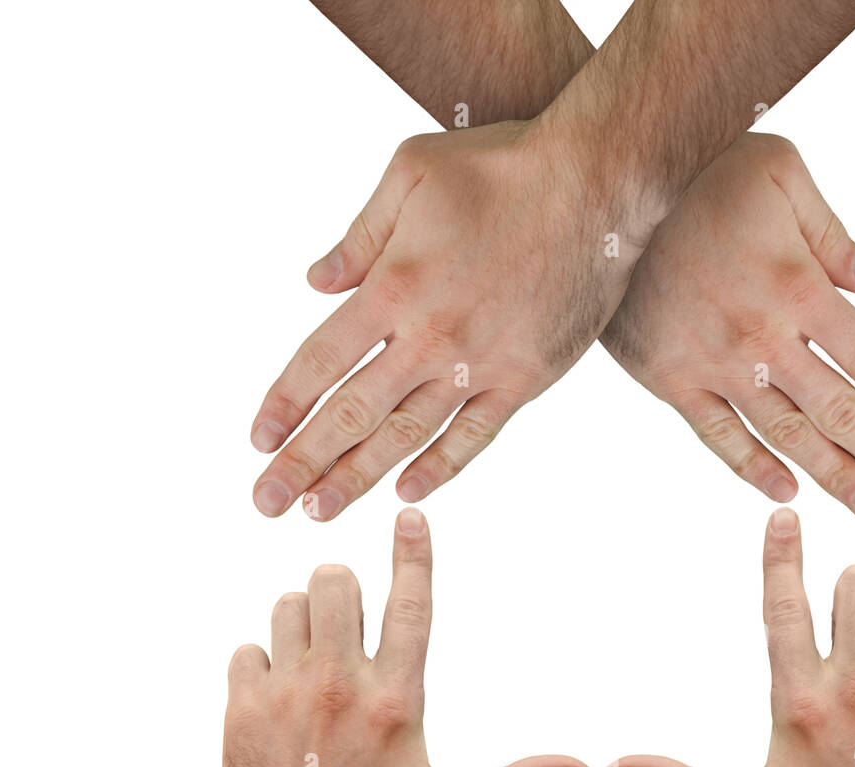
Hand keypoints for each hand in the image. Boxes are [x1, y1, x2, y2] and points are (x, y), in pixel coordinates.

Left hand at [199, 508, 590, 766]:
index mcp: (395, 705)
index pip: (409, 607)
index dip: (414, 554)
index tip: (410, 516)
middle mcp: (337, 689)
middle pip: (334, 583)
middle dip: (346, 588)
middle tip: (352, 621)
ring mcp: (282, 698)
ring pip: (286, 607)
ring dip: (306, 620)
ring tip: (319, 658)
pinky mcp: (239, 716)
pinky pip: (246, 651)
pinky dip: (263, 660)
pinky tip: (281, 693)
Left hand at [250, 122, 637, 520]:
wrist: (596, 183)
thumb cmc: (502, 166)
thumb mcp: (411, 172)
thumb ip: (359, 236)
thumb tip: (316, 283)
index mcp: (394, 286)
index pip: (321, 360)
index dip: (285, 404)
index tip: (258, 441)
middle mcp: (431, 336)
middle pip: (353, 412)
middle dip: (304, 462)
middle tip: (268, 503)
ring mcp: (481, 363)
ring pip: (408, 435)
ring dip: (359, 477)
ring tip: (320, 512)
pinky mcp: (526, 378)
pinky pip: (476, 435)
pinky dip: (441, 467)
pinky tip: (407, 491)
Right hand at [604, 135, 854, 518]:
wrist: (606, 193)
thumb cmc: (699, 173)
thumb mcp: (781, 175)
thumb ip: (833, 235)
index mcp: (800, 287)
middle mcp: (764, 336)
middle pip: (840, 411)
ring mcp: (715, 364)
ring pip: (787, 435)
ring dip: (835, 478)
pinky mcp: (671, 379)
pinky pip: (718, 435)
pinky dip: (753, 468)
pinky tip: (787, 493)